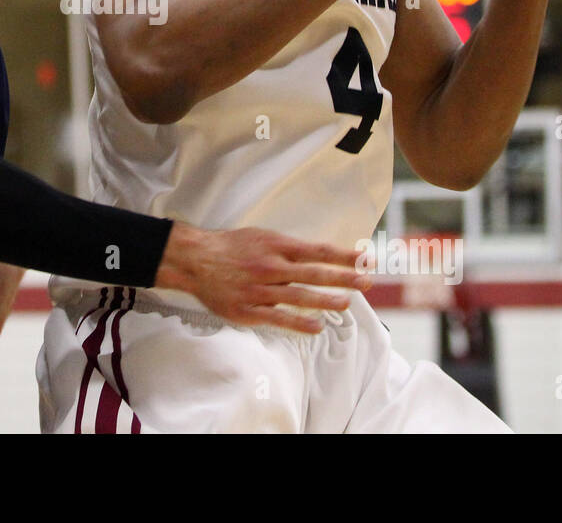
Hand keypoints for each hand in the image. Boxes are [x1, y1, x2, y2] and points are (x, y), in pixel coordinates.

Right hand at [154, 224, 372, 334]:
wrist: (194, 260)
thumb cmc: (230, 247)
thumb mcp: (260, 236)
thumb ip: (287, 248)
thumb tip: (319, 255)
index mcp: (275, 246)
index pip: (317, 251)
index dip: (343, 256)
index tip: (365, 260)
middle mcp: (270, 267)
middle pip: (314, 273)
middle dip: (343, 278)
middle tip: (366, 282)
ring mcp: (259, 290)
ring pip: (299, 297)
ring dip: (326, 300)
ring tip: (346, 303)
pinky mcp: (248, 310)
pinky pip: (278, 318)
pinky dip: (300, 323)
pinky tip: (317, 326)